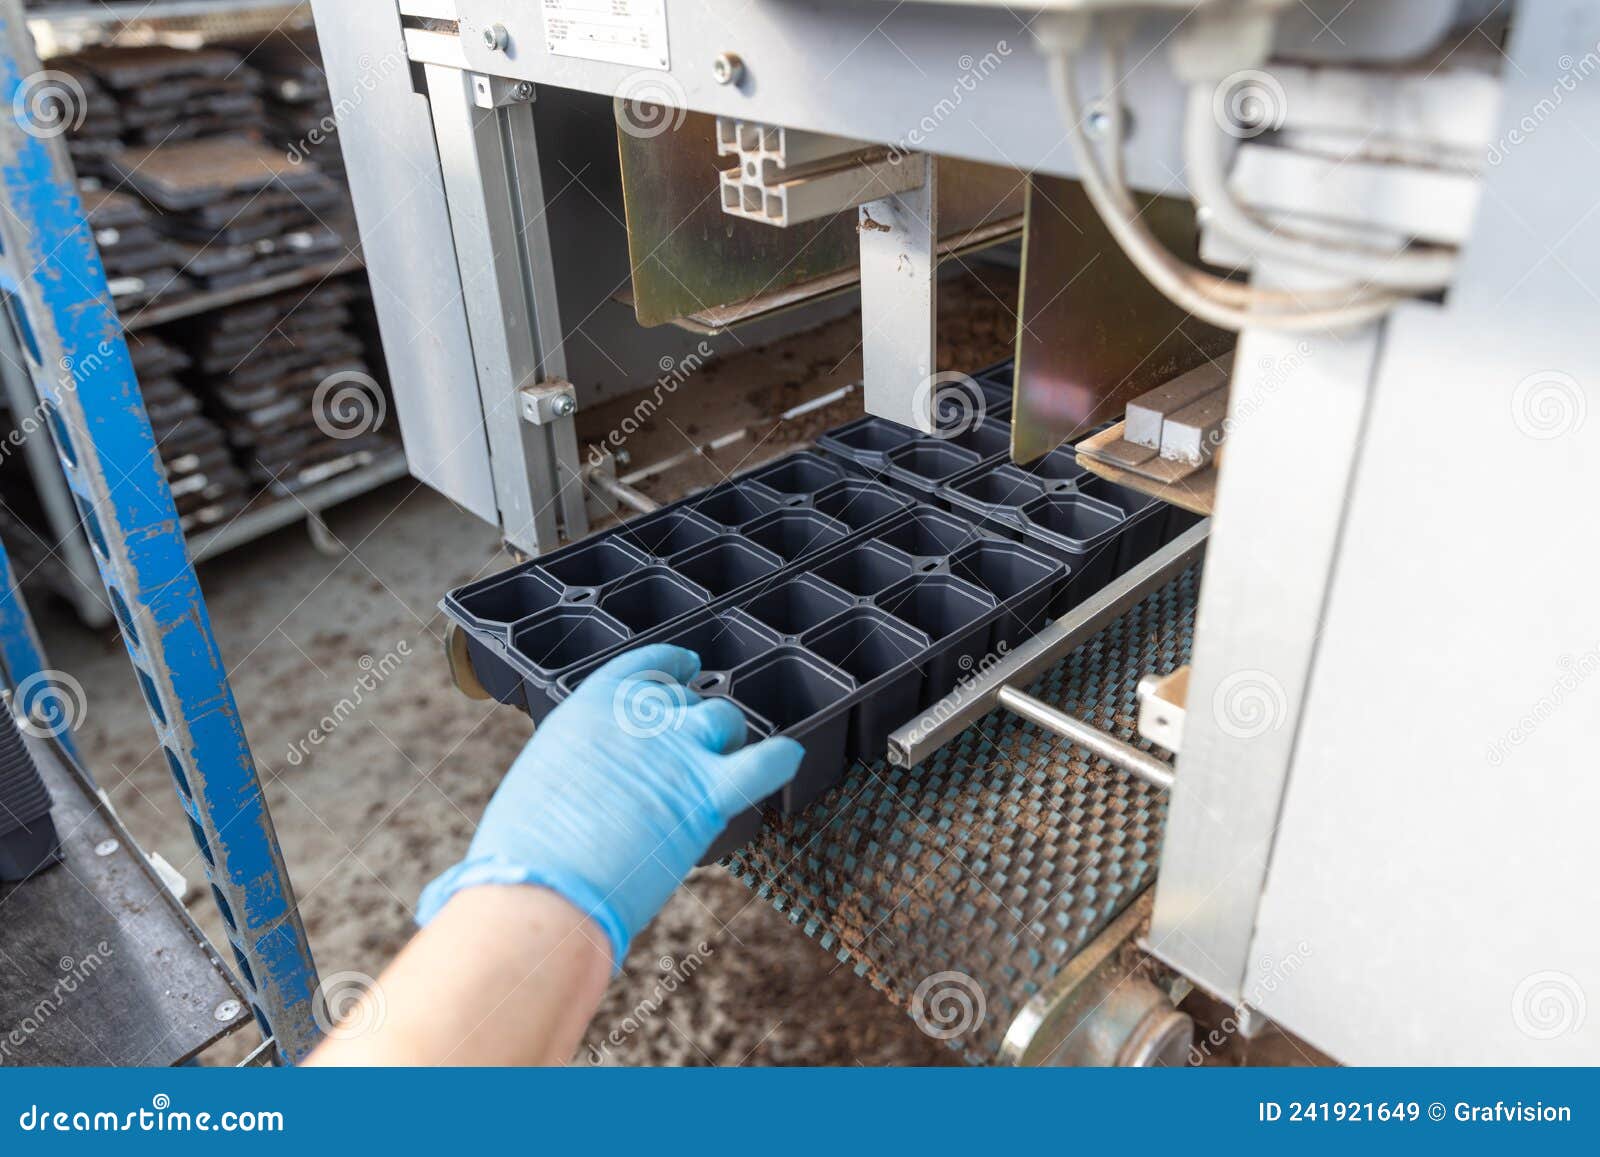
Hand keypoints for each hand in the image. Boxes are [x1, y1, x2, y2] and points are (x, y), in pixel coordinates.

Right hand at [416, 644, 802, 968]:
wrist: (538, 889)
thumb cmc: (520, 856)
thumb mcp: (531, 795)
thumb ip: (557, 786)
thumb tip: (530, 829)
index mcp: (589, 707)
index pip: (642, 667)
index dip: (670, 666)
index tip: (684, 667)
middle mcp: (637, 717)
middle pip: (687, 700)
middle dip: (694, 719)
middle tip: (694, 743)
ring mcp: (676, 750)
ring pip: (724, 723)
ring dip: (728, 738)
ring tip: (728, 755)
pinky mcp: (707, 792)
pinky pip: (763, 764)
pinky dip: (780, 759)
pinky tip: (787, 757)